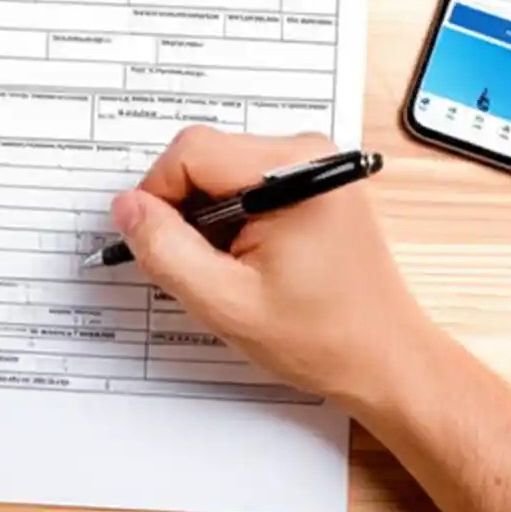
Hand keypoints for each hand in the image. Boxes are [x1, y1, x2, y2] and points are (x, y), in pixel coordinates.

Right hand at [112, 127, 431, 404]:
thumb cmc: (322, 337)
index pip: (189, 152)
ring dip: (207, 218)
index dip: (157, 196)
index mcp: (293, 171)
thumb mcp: (226, 301)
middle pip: (204, 156)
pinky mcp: (313, 182)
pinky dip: (230, 219)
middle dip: (184, 209)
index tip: (157, 244)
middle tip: (201, 265)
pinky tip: (248, 260)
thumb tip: (126, 208)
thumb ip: (166, 249)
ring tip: (232, 268)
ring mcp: (314, 165)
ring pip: (219, 170)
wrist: (384, 359)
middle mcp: (309, 153)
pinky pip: (244, 183)